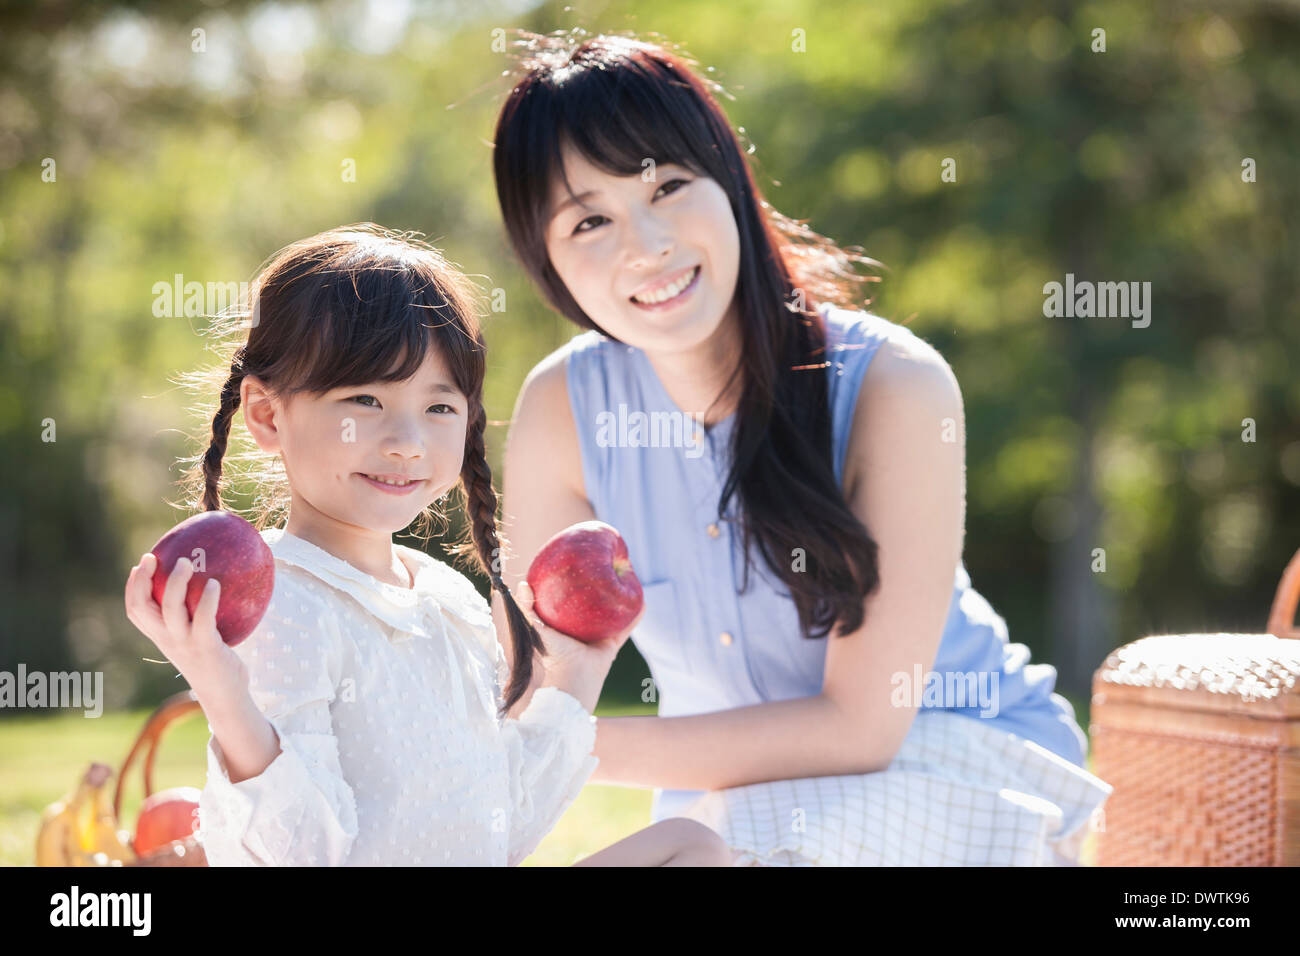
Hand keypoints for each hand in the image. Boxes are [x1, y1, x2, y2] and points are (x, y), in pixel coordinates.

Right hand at [124, 553, 248, 699]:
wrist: (225, 696)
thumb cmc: (215, 662)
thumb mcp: (198, 639)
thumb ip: (195, 618)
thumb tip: (210, 583)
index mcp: (161, 637)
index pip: (135, 611)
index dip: (132, 587)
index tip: (140, 565)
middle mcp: (167, 639)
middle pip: (142, 607)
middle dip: (142, 580)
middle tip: (153, 557)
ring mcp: (185, 643)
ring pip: (170, 609)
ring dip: (175, 582)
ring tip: (186, 562)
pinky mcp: (206, 647)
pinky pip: (203, 618)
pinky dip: (207, 599)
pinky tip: (215, 583)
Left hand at [513, 580, 644, 677]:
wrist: (572, 679)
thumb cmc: (552, 655)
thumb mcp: (536, 628)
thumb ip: (527, 608)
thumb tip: (522, 584)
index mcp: (563, 624)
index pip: (568, 599)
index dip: (572, 583)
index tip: (577, 565)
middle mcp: (581, 629)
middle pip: (593, 603)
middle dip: (600, 588)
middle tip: (605, 568)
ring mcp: (597, 636)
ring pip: (612, 614)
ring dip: (620, 599)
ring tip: (628, 580)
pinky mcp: (611, 645)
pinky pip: (626, 627)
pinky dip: (635, 616)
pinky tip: (643, 603)